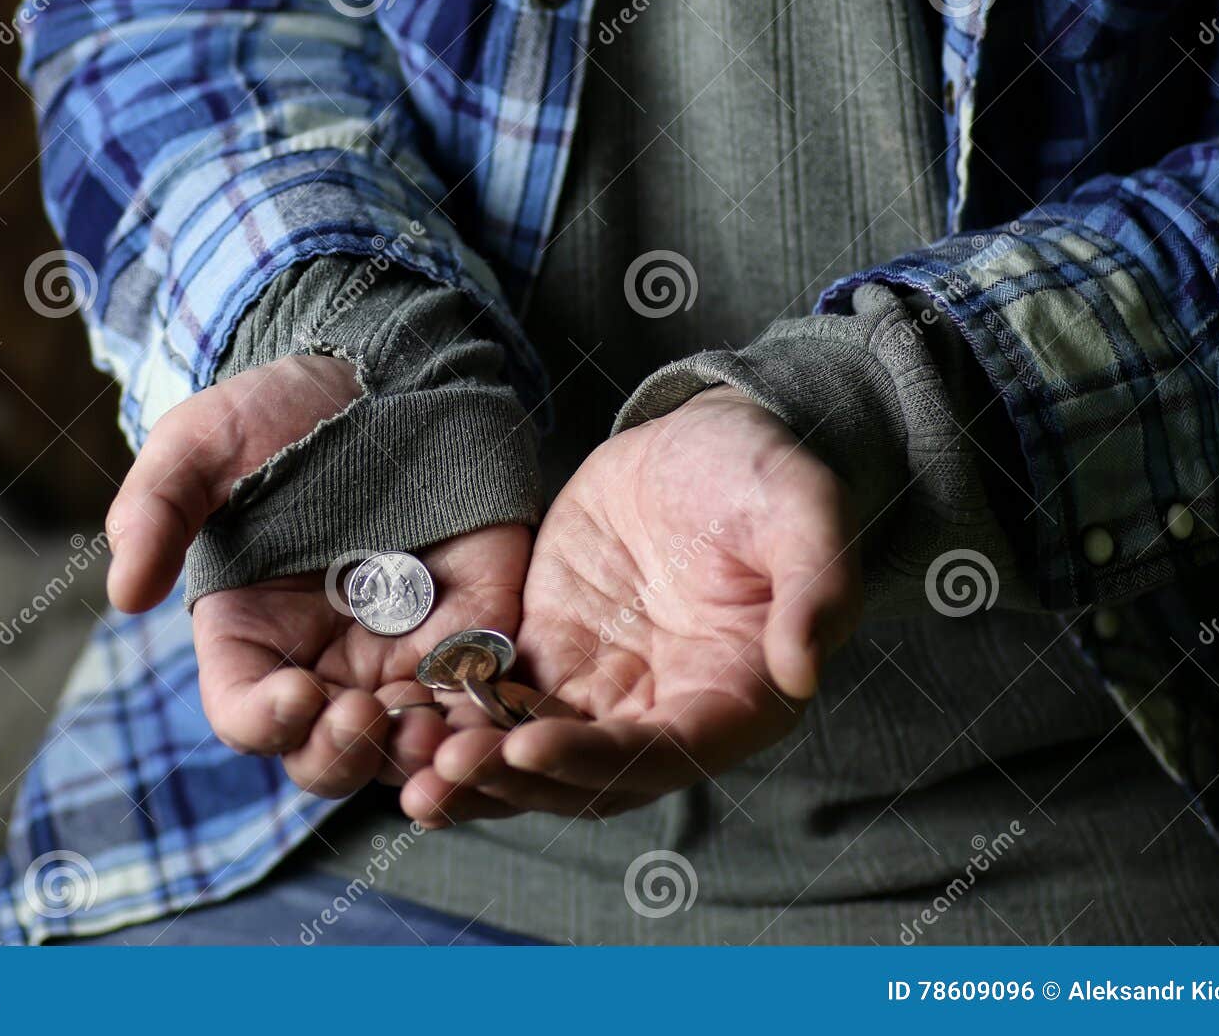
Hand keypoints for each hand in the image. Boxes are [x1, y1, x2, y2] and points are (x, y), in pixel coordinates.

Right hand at [105, 354, 529, 800]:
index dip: (269, 722)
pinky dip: (488, 713)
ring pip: (410, 743)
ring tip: (436, 730)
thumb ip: (157, 511)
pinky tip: (494, 707)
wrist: (377, 371)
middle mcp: (326, 661)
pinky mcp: (475, 624)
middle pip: (329, 753)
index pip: (247, 714)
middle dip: (348, 753)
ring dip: (423, 753)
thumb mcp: (201, 444)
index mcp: (251, 637)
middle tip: (371, 718)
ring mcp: (403, 650)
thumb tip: (124, 595)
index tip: (299, 697)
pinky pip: (482, 691)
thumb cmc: (276, 411)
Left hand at [401, 386, 862, 825]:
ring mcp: (602, 686)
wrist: (705, 438)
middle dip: (514, 780)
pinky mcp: (552, 652)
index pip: (662, 752)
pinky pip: (499, 700)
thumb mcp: (804, 511)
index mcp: (733, 696)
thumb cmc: (765, 475)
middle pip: (585, 775)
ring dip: (474, 768)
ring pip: (532, 751)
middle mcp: (664, 711)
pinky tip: (401, 715)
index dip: (596, 760)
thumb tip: (802, 668)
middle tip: (443, 771)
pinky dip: (455, 717)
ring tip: (406, 764)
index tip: (528, 745)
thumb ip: (816, 587)